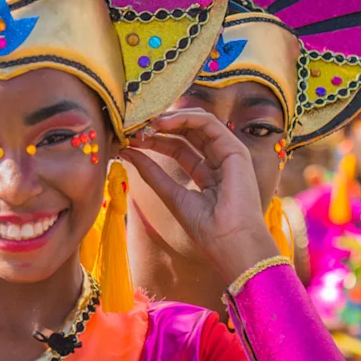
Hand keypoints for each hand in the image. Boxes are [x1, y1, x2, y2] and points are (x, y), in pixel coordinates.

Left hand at [122, 109, 278, 282]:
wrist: (230, 242)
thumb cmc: (206, 228)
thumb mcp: (171, 195)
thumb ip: (151, 173)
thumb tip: (126, 152)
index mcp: (207, 174)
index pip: (179, 148)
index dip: (156, 141)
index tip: (130, 139)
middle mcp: (219, 161)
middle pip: (187, 134)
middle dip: (161, 127)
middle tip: (135, 126)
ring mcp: (229, 153)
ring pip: (197, 124)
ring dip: (170, 119)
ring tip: (145, 123)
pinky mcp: (235, 149)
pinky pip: (208, 123)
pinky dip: (184, 118)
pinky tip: (162, 123)